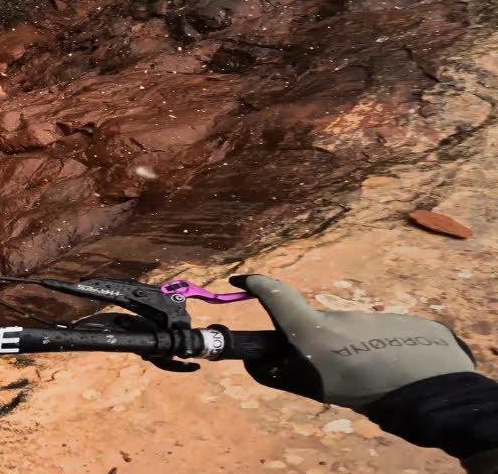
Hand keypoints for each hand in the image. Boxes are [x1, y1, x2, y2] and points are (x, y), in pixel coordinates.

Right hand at [234, 275, 474, 409]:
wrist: (429, 391)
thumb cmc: (361, 391)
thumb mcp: (311, 389)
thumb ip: (279, 372)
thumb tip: (254, 362)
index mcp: (312, 328)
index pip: (276, 295)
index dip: (256, 284)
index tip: (242, 279)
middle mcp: (341, 315)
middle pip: (321, 326)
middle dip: (320, 343)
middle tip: (333, 371)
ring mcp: (378, 317)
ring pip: (358, 333)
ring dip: (357, 350)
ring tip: (371, 379)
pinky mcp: (411, 324)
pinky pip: (391, 337)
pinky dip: (388, 352)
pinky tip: (399, 373)